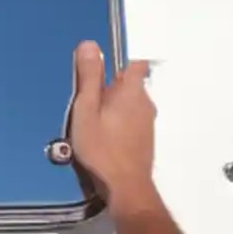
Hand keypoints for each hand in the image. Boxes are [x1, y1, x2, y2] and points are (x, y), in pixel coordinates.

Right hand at [69, 41, 159, 215]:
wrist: (126, 189)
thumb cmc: (102, 148)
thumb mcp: (86, 110)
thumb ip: (89, 78)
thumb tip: (90, 44)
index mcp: (132, 90)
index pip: (134, 63)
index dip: (118, 62)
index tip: (98, 69)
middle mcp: (146, 103)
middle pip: (128, 84)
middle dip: (109, 88)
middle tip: (85, 102)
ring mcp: (148, 123)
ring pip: (129, 104)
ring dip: (112, 108)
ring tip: (90, 123)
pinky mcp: (145, 140)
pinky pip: (130, 120)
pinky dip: (117, 122)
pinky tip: (102, 139)